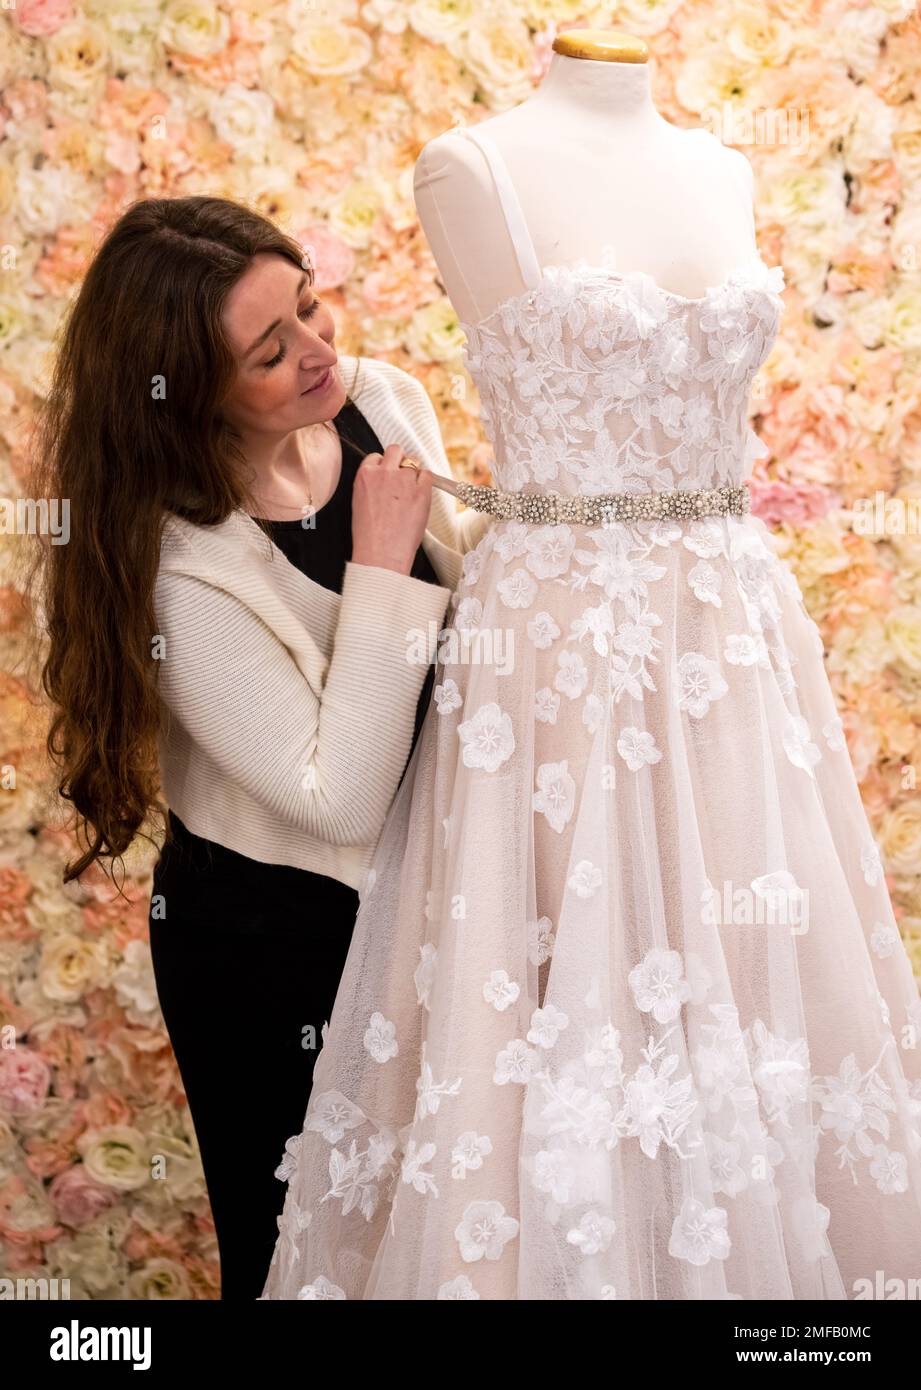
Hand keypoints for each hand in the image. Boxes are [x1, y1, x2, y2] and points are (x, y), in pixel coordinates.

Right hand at [350, 445, 432, 574]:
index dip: (384, 466)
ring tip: (412, 493)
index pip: (377, 456)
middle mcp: (383, 472)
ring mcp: (403, 480)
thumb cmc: (369, 536)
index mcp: (364, 475)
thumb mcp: (360, 503)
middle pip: (396, 450)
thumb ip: (372, 485)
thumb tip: (386, 478)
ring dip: (414, 473)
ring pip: (414, 461)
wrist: (381, 554)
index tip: (388, 478)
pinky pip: (428, 475)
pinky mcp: (421, 491)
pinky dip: (426, 482)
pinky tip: (420, 497)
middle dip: (400, 461)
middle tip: (403, 480)